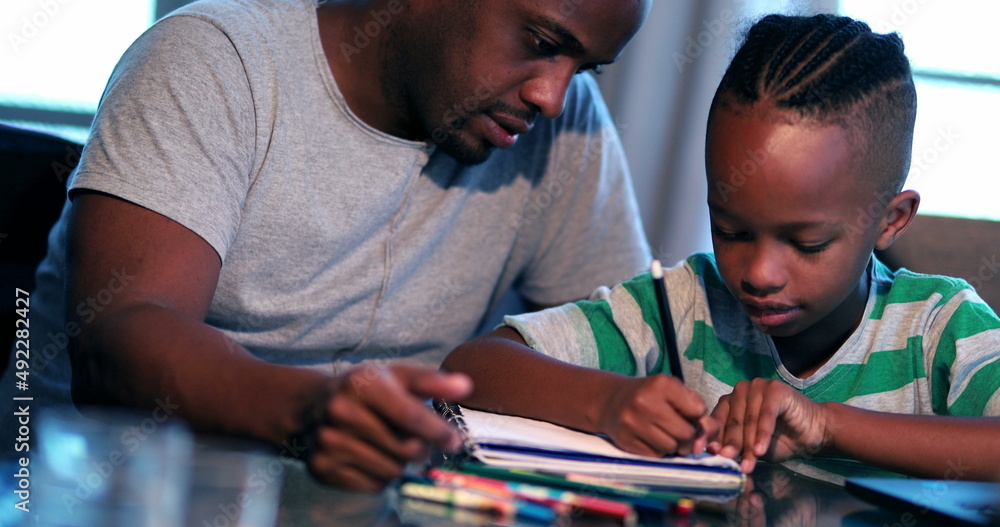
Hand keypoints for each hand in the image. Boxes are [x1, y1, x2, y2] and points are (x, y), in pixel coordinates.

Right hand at [302, 363, 471, 490]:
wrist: (312, 406)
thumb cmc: (366, 390)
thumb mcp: (397, 376)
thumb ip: (432, 381)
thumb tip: (466, 385)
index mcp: (363, 383)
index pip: (409, 415)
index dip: (437, 431)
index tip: (454, 441)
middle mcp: (341, 411)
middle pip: (404, 448)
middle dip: (420, 448)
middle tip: (417, 441)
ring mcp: (329, 441)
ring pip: (391, 470)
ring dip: (401, 463)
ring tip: (389, 445)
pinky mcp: (323, 467)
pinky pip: (373, 485)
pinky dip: (382, 475)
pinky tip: (373, 456)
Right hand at [598, 374, 716, 456]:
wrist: (611, 400)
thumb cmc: (650, 396)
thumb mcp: (673, 392)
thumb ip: (697, 411)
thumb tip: (707, 440)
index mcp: (661, 384)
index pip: (698, 411)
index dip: (697, 417)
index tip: (688, 413)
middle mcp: (645, 401)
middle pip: (686, 433)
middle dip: (688, 436)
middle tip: (679, 430)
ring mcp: (633, 421)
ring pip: (671, 447)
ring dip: (673, 445)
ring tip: (664, 434)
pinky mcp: (625, 439)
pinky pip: (656, 455)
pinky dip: (658, 451)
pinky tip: (651, 439)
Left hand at [709, 379, 830, 472]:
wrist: (814, 432)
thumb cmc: (780, 440)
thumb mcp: (751, 447)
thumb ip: (735, 446)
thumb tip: (715, 453)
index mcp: (731, 401)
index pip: (717, 420)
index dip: (713, 439)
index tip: (710, 456)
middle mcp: (741, 390)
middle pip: (732, 420)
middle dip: (731, 444)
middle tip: (728, 462)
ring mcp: (758, 386)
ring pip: (748, 419)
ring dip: (747, 443)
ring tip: (747, 464)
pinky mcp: (775, 389)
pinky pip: (765, 415)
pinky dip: (762, 434)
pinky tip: (760, 450)